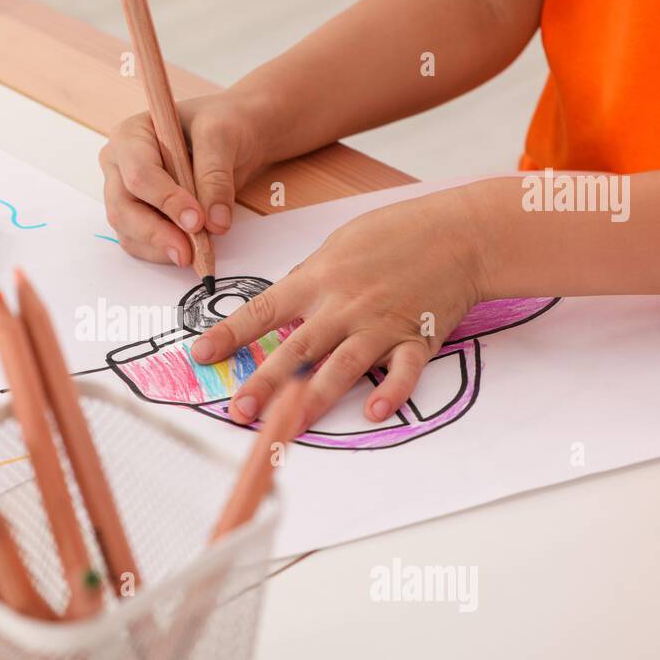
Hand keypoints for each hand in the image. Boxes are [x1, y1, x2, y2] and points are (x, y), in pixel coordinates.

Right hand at [98, 93, 267, 264]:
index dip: (166, 201)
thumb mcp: (222, 136)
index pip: (138, 175)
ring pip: (127, 231)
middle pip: (123, 208)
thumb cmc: (221, 125)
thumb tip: (214, 222)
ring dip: (159, 247)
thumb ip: (215, 176)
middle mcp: (119, 165)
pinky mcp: (137, 215)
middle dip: (156, 233)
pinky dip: (161, 252)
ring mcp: (125, 193)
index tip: (197, 221)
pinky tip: (187, 251)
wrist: (232, 139)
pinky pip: (139, 242)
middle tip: (189, 252)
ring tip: (195, 253)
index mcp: (131, 136)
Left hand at [188, 184, 493, 427]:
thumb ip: (307, 280)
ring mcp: (381, 324)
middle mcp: (344, 306)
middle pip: (296, 349)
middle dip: (264, 382)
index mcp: (317, 280)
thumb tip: (280, 304)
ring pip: (341, 367)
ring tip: (287, 427)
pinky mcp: (417, 338)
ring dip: (312, 400)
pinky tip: (373, 413)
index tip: (200, 355)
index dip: (229, 335)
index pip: (262, 310)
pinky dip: (390, 392)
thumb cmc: (396, 233)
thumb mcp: (337, 245)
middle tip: (238, 411)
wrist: (458, 232)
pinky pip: (403, 371)